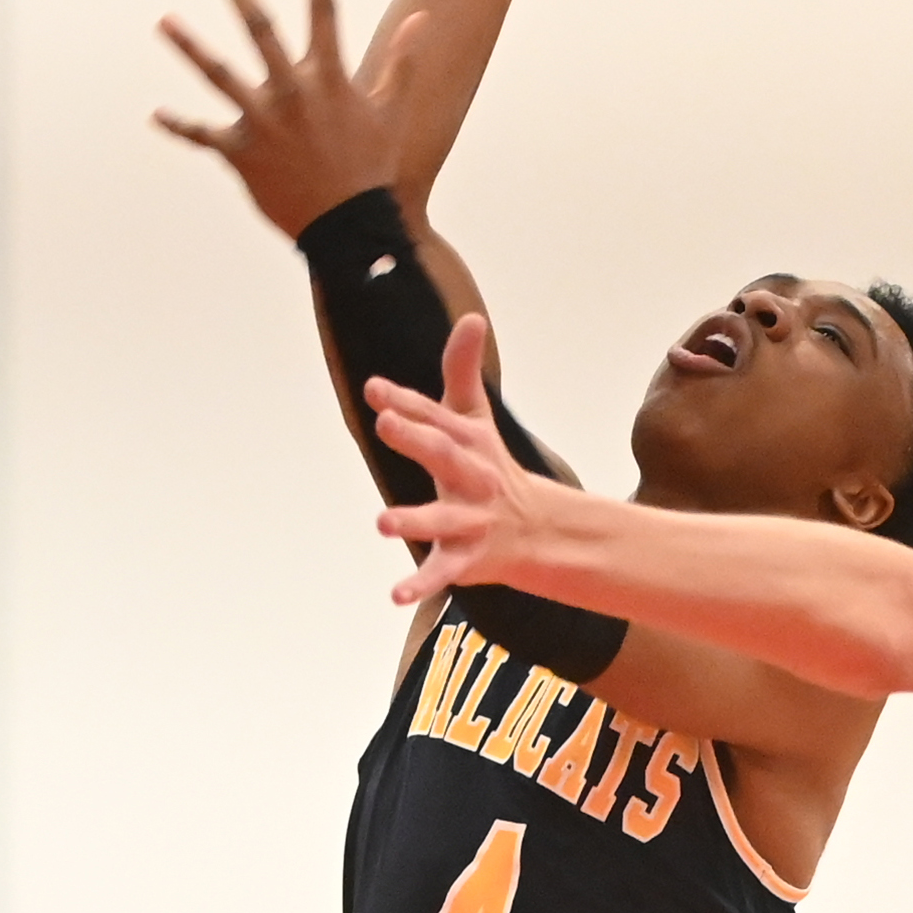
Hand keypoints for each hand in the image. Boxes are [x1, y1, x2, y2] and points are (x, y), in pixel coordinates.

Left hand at [154, 0, 418, 239]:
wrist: (349, 225)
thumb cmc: (372, 166)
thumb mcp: (392, 112)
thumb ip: (402, 62)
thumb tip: (421, 19)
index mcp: (328, 78)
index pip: (325, 10)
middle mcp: (291, 92)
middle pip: (261, 31)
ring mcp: (262, 122)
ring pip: (219, 75)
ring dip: (190, 47)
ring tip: (164, 21)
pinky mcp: (241, 153)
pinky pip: (204, 135)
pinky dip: (181, 126)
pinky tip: (156, 114)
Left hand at [370, 314, 572, 599]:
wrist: (537, 530)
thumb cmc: (489, 467)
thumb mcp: (475, 419)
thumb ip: (462, 372)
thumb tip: (472, 316)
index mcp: (468, 441)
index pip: (436, 417)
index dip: (406, 403)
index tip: (376, 390)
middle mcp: (472, 477)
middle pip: (445, 455)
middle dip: (417, 439)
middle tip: (386, 422)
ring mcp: (471, 519)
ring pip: (442, 520)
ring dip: (414, 519)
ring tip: (381, 522)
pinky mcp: (467, 558)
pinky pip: (442, 572)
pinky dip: (422, 585)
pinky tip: (396, 596)